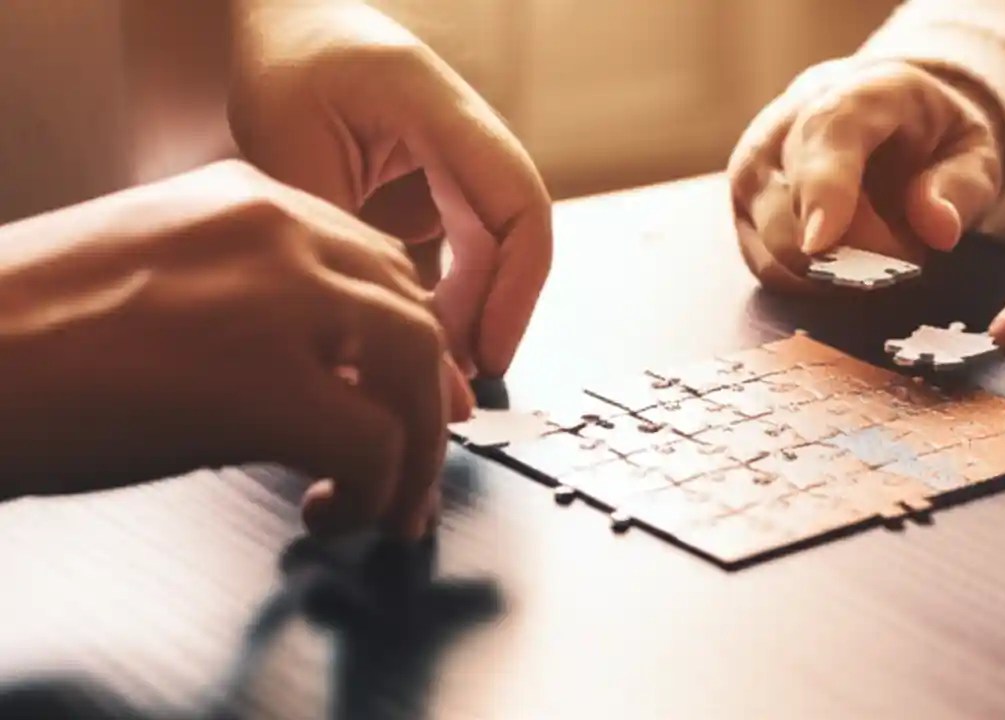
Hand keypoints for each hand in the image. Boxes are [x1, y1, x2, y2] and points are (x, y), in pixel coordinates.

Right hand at [0, 160, 470, 538]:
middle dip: (430, 401)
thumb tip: (315, 371)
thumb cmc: (23, 334)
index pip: (377, 264)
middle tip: (424, 462)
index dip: (412, 341)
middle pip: (413, 313)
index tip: (420, 393)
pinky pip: (372, 442)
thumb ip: (245, 299)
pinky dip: (374, 491)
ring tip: (392, 505)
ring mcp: (273, 298)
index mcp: (247, 202)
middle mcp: (274, 232)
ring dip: (417, 452)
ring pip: (415, 369)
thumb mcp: (156, 280)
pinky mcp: (260, 382)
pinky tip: (330, 513)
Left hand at [227, 0, 551, 376]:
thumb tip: (370, 338)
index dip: (516, 290)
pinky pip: (457, 256)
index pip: (519, 207)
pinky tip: (405, 340)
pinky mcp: (440, 190)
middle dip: (488, 319)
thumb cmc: (287, 64)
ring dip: (463, 316)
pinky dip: (439, 300)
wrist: (284, 18)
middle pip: (511, 244)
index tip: (489, 353)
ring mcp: (459, 166)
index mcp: (443, 112)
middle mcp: (468, 140)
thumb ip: (333, 238)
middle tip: (448, 389)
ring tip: (422, 374)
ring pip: (487, 257)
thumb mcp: (289, 148)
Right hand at [727, 59, 1004, 291]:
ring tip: (879, 254)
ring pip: (771, 244)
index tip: (820, 242)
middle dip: (850, 253)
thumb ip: (962, 186)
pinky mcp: (744, 212)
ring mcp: (756, 170)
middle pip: (790, 202)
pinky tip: (846, 265)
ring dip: (831, 273)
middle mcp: (785, 125)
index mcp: (857, 93)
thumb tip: (937, 227)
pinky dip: (810, 283)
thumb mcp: (974, 151)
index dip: (821, 187)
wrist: (882, 120)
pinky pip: (767, 267)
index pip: (826, 133)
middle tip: (908, 256)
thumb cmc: (929, 136)